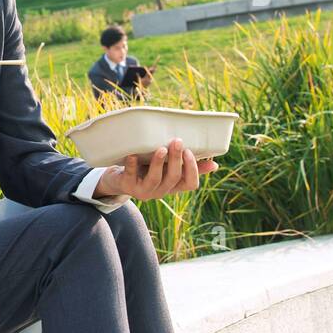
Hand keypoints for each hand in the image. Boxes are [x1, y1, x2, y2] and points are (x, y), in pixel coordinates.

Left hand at [95, 137, 218, 200]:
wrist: (118, 180)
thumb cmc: (147, 170)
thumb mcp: (167, 169)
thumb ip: (187, 166)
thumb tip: (215, 164)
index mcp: (173, 186)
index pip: (190, 184)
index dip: (193, 169)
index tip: (190, 151)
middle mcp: (161, 191)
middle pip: (173, 178)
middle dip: (176, 159)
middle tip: (177, 141)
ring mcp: (144, 190)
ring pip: (155, 179)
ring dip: (158, 163)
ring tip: (161, 149)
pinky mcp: (127, 186)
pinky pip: (130, 176)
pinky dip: (132, 165)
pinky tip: (133, 155)